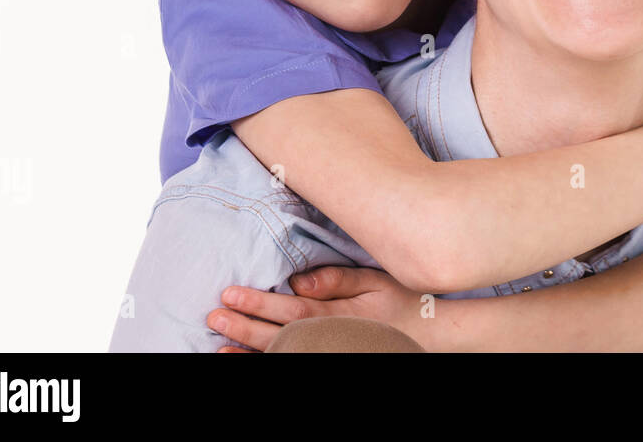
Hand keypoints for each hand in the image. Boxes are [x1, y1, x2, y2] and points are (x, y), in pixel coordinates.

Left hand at [207, 266, 452, 352]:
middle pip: (280, 335)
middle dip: (244, 327)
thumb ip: (337, 279)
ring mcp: (327, 352)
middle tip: (213, 317)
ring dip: (248, 352)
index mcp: (337, 316)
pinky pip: (293, 362)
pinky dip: (266, 362)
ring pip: (282, 355)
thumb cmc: (400, 300)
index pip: (290, 310)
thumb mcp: (375, 281)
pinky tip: (240, 359)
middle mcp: (328, 338)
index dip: (258, 304)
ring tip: (218, 346)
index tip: (229, 295)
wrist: (429, 332)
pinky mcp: (328, 356)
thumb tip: (300, 282)